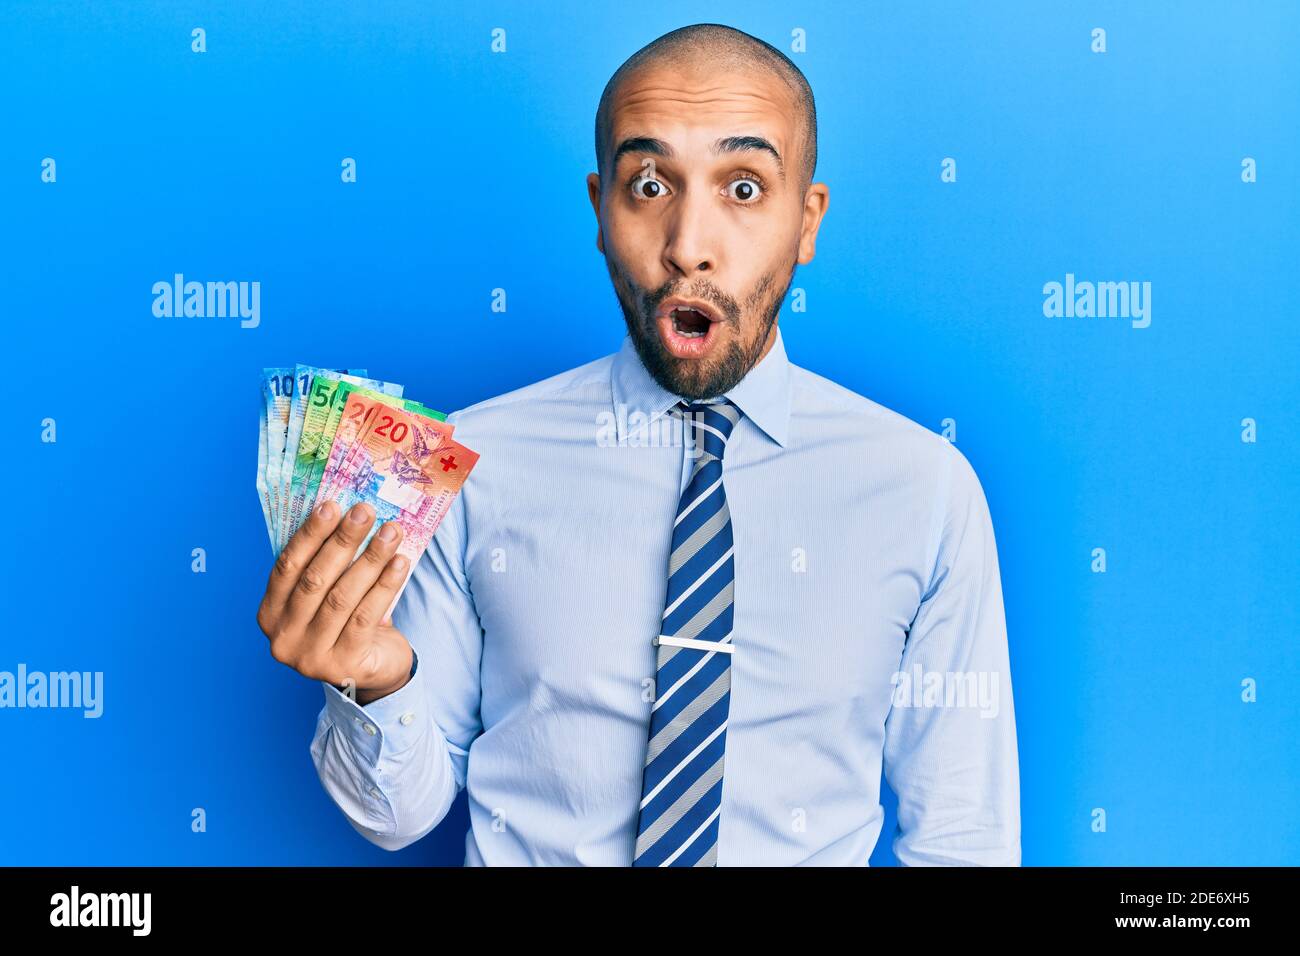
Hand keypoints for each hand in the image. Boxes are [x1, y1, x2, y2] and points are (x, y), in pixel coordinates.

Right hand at [257, 500, 413, 705]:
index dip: (309, 535)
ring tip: (391, 532)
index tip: (331, 506)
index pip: (287, 567)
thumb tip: (347, 514)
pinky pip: (365, 617)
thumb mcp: (328, 594)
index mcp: (271, 613)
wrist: (375, 669)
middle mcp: (283, 638)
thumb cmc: (349, 621)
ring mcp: (310, 657)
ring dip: (370, 559)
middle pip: (315, 580)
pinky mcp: (343, 666)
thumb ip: (327, 564)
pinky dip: (385, 586)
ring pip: (342, 597)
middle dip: (342, 541)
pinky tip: (400, 563)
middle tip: (365, 511)